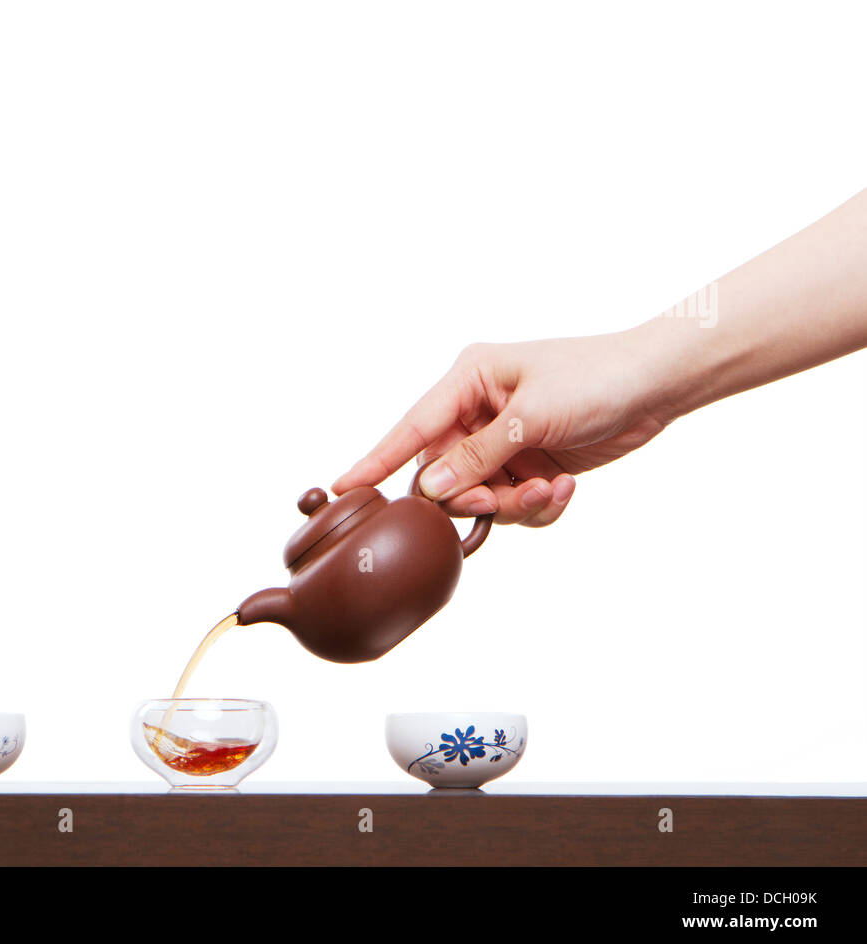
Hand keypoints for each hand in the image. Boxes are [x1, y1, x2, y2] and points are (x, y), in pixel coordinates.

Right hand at [332, 331, 671, 525]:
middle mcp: (477, 411)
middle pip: (444, 474)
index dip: (376, 459)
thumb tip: (433, 488)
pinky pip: (511, 505)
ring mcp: (502, 441)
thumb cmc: (598, 377)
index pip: (412, 427)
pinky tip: (562, 488)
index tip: (343, 486)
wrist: (659, 384)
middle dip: (471, 496)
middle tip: (497, 501)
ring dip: (511, 506)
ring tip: (547, 490)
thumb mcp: (533, 415)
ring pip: (478, 496)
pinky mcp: (528, 465)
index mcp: (468, 380)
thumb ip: (479, 454)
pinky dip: (534, 507)